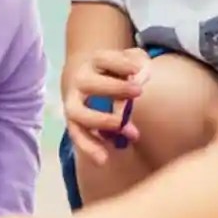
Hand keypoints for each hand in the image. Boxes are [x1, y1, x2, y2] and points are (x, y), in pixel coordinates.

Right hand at [63, 48, 150, 164]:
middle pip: (91, 84)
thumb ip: (139, 62)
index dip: (121, 63)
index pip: (105, 58)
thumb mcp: (128, 60)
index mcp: (94, 61)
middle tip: (139, 91)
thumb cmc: (115, 70)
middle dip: (114, 88)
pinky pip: (78, 136)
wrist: (85, 80)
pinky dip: (89, 148)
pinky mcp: (73, 123)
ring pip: (79, 113)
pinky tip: (103, 159)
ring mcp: (73, 102)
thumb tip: (144, 74)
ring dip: (101, 121)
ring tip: (125, 129)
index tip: (138, 70)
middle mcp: (80, 80)